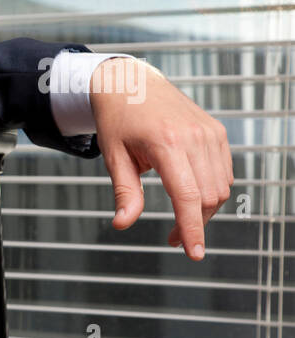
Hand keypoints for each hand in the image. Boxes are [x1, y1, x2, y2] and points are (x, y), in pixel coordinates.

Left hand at [89, 57, 232, 259]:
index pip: (188, 196)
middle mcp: (195, 137)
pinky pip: (224, 172)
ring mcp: (210, 133)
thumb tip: (122, 225)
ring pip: (221, 188)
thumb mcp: (114, 157)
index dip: (193, 228)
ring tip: (180, 219)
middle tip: (173, 238)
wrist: (132, 83)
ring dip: (204, 210)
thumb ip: (124, 193)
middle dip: (195, 224)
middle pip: (208, 197)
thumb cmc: (118, 121)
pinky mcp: (217, 132)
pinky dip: (212, 191)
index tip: (194, 253)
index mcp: (167, 144)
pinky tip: (191, 194)